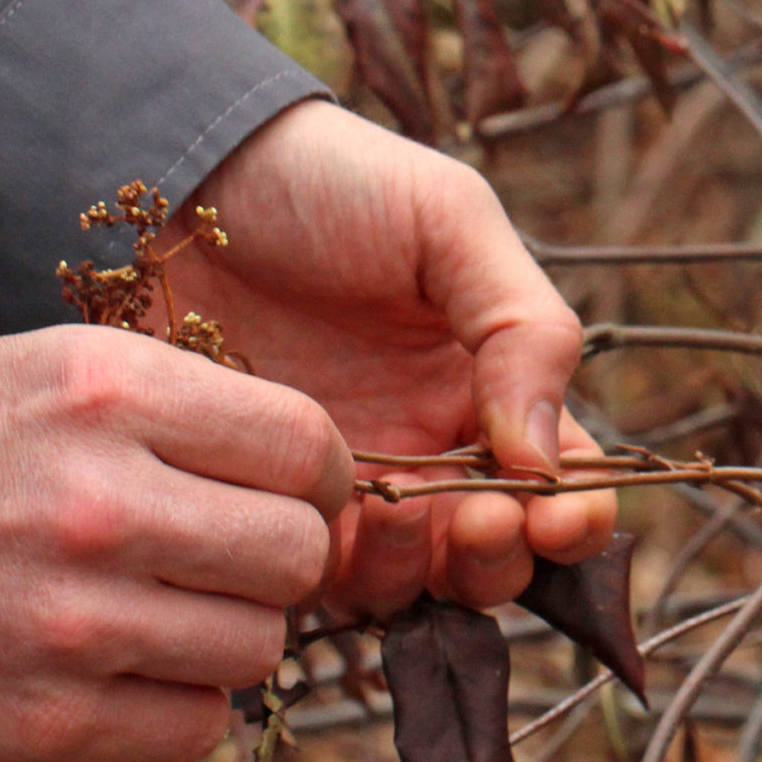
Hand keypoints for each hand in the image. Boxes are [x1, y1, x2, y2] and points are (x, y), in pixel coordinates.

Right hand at [0, 325, 351, 761]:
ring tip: (158, 609)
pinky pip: (198, 724)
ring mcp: (81, 623)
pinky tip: (121, 667)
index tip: (294, 490)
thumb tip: (304, 474)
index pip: (299, 440)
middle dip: (278, 559)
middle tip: (229, 557)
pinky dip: (176, 701)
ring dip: (225, 633)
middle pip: (295, 554)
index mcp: (109, 395)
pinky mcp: (55, 722)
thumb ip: (180, 410)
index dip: (316, 474)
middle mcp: (105, 504)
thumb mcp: (52, 373)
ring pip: (257, 648)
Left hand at [162, 100, 616, 616]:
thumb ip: (524, 328)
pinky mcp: (266, 499)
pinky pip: (315, 574)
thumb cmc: (330, 183)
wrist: (187, 179)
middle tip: (480, 520)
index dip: (574, 517)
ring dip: (423, 570)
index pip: (561, 483)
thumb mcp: (450, 220)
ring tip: (397, 511)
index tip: (555, 514)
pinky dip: (337, 572)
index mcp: (485, 386)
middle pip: (495, 555)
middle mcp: (426, 449)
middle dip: (501, 558)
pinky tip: (325, 518)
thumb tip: (546, 460)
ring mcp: (346, 482)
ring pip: (413, 582)